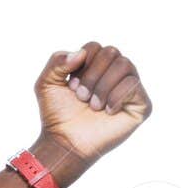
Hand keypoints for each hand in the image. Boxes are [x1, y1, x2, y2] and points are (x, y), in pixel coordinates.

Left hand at [34, 42, 151, 172]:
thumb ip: (56, 61)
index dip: (81, 65)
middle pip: (111, 52)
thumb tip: (81, 52)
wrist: (65, 141)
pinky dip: (115, 97)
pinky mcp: (141, 103)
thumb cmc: (57, 114)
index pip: (94, 47)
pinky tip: (107, 111)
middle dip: (91, 75)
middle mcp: (115, 73)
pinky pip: (134, 84)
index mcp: (96, 66)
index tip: (71, 86)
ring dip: (102, 87)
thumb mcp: (46, 83)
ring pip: (124, 65)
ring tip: (93, 106)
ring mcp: (130, 87)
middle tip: (81, 97)